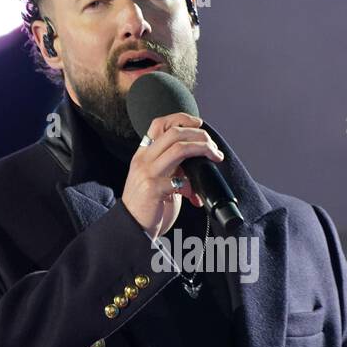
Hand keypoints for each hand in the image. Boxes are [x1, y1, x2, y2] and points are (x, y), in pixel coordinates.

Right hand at [120, 111, 223, 239]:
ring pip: (179, 149)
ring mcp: (147, 173)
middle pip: (174, 133)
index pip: (159, 124)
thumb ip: (172, 167)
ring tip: (214, 158)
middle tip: (213, 148)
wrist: (132, 228)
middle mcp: (143, 160)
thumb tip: (198, 159)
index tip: (199, 124)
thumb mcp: (157, 179)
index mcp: (143, 154)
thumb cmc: (147, 206)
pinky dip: (192, 186)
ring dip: (202, 149)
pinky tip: (194, 197)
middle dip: (200, 135)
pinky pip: (180, 180)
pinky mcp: (152, 189)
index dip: (181, 118)